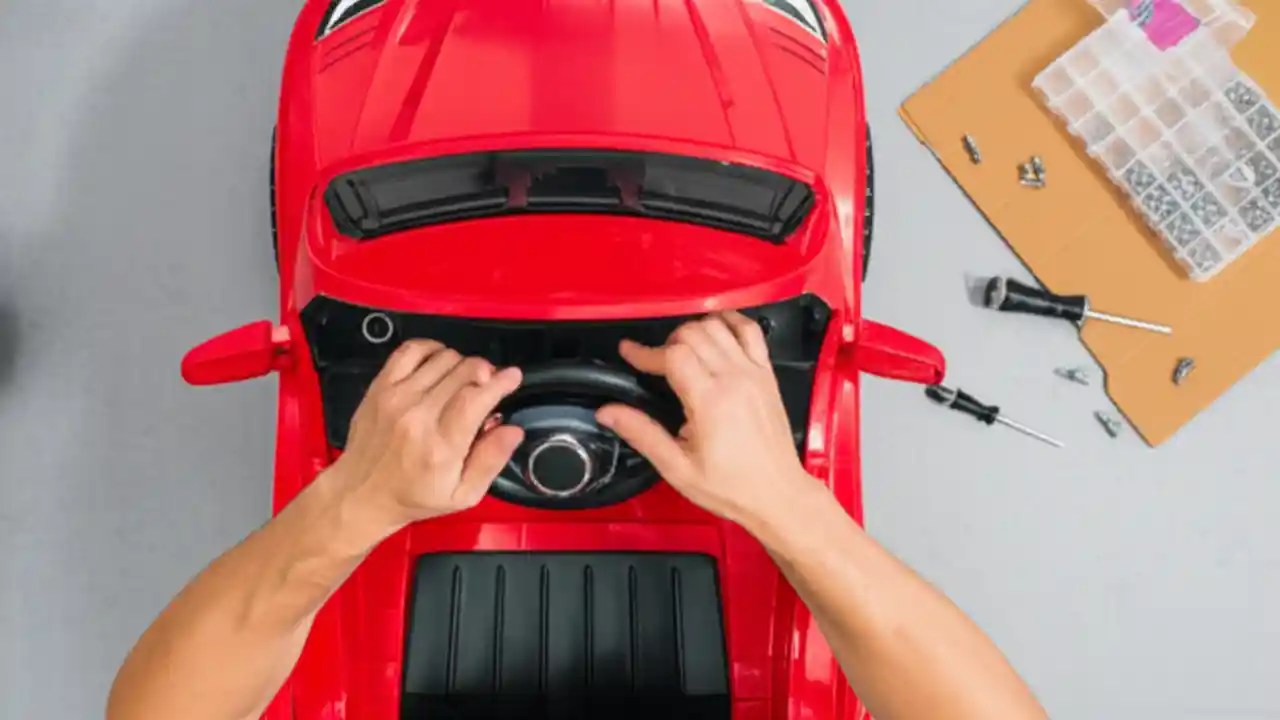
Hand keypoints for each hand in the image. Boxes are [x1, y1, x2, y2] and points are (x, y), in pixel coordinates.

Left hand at [323, 340, 523, 534]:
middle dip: (486, 372)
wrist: (362, 493)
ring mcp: (395, 398)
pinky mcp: (380, 387)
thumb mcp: (463, 495)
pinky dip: (432, 349)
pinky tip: (440, 363)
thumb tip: (512, 430)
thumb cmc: (412, 496)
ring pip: (443, 358)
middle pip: (464, 371)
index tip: (512, 377)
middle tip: (490, 384)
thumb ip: (491, 461)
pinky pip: (411, 350)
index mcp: (440, 447)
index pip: (475, 398)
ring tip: (465, 380)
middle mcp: (417, 417)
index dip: (500, 382)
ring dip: (463, 363)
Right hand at [596, 312, 822, 526]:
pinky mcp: (768, 375)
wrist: (778, 495)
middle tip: (655, 362)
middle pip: (693, 334)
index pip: (672, 355)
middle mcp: (735, 379)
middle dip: (667, 341)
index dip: (645, 351)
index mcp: (711, 401)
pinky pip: (751, 332)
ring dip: (694, 330)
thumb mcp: (677, 468)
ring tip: (680, 350)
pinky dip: (730, 322)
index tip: (629, 353)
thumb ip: (642, 434)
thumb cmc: (731, 487)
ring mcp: (754, 373)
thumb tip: (608, 411)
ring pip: (718, 327)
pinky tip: (716, 329)